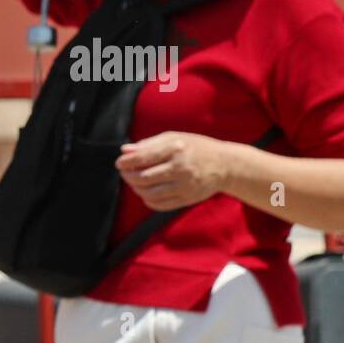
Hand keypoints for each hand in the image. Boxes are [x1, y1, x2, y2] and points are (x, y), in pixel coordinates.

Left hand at [116, 132, 235, 210]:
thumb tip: (125, 150)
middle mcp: (180, 168)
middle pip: (144, 178)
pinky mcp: (187, 199)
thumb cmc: (195, 147)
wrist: (224, 165)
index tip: (119, 163)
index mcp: (175, 149)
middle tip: (125, 172)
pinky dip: (148, 200)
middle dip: (129, 176)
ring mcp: (185, 186)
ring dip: (137, 189)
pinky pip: (161, 205)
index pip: (143, 158)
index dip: (127, 162)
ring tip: (134, 182)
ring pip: (150, 193)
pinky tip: (145, 193)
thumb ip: (148, 144)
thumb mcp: (173, 137)